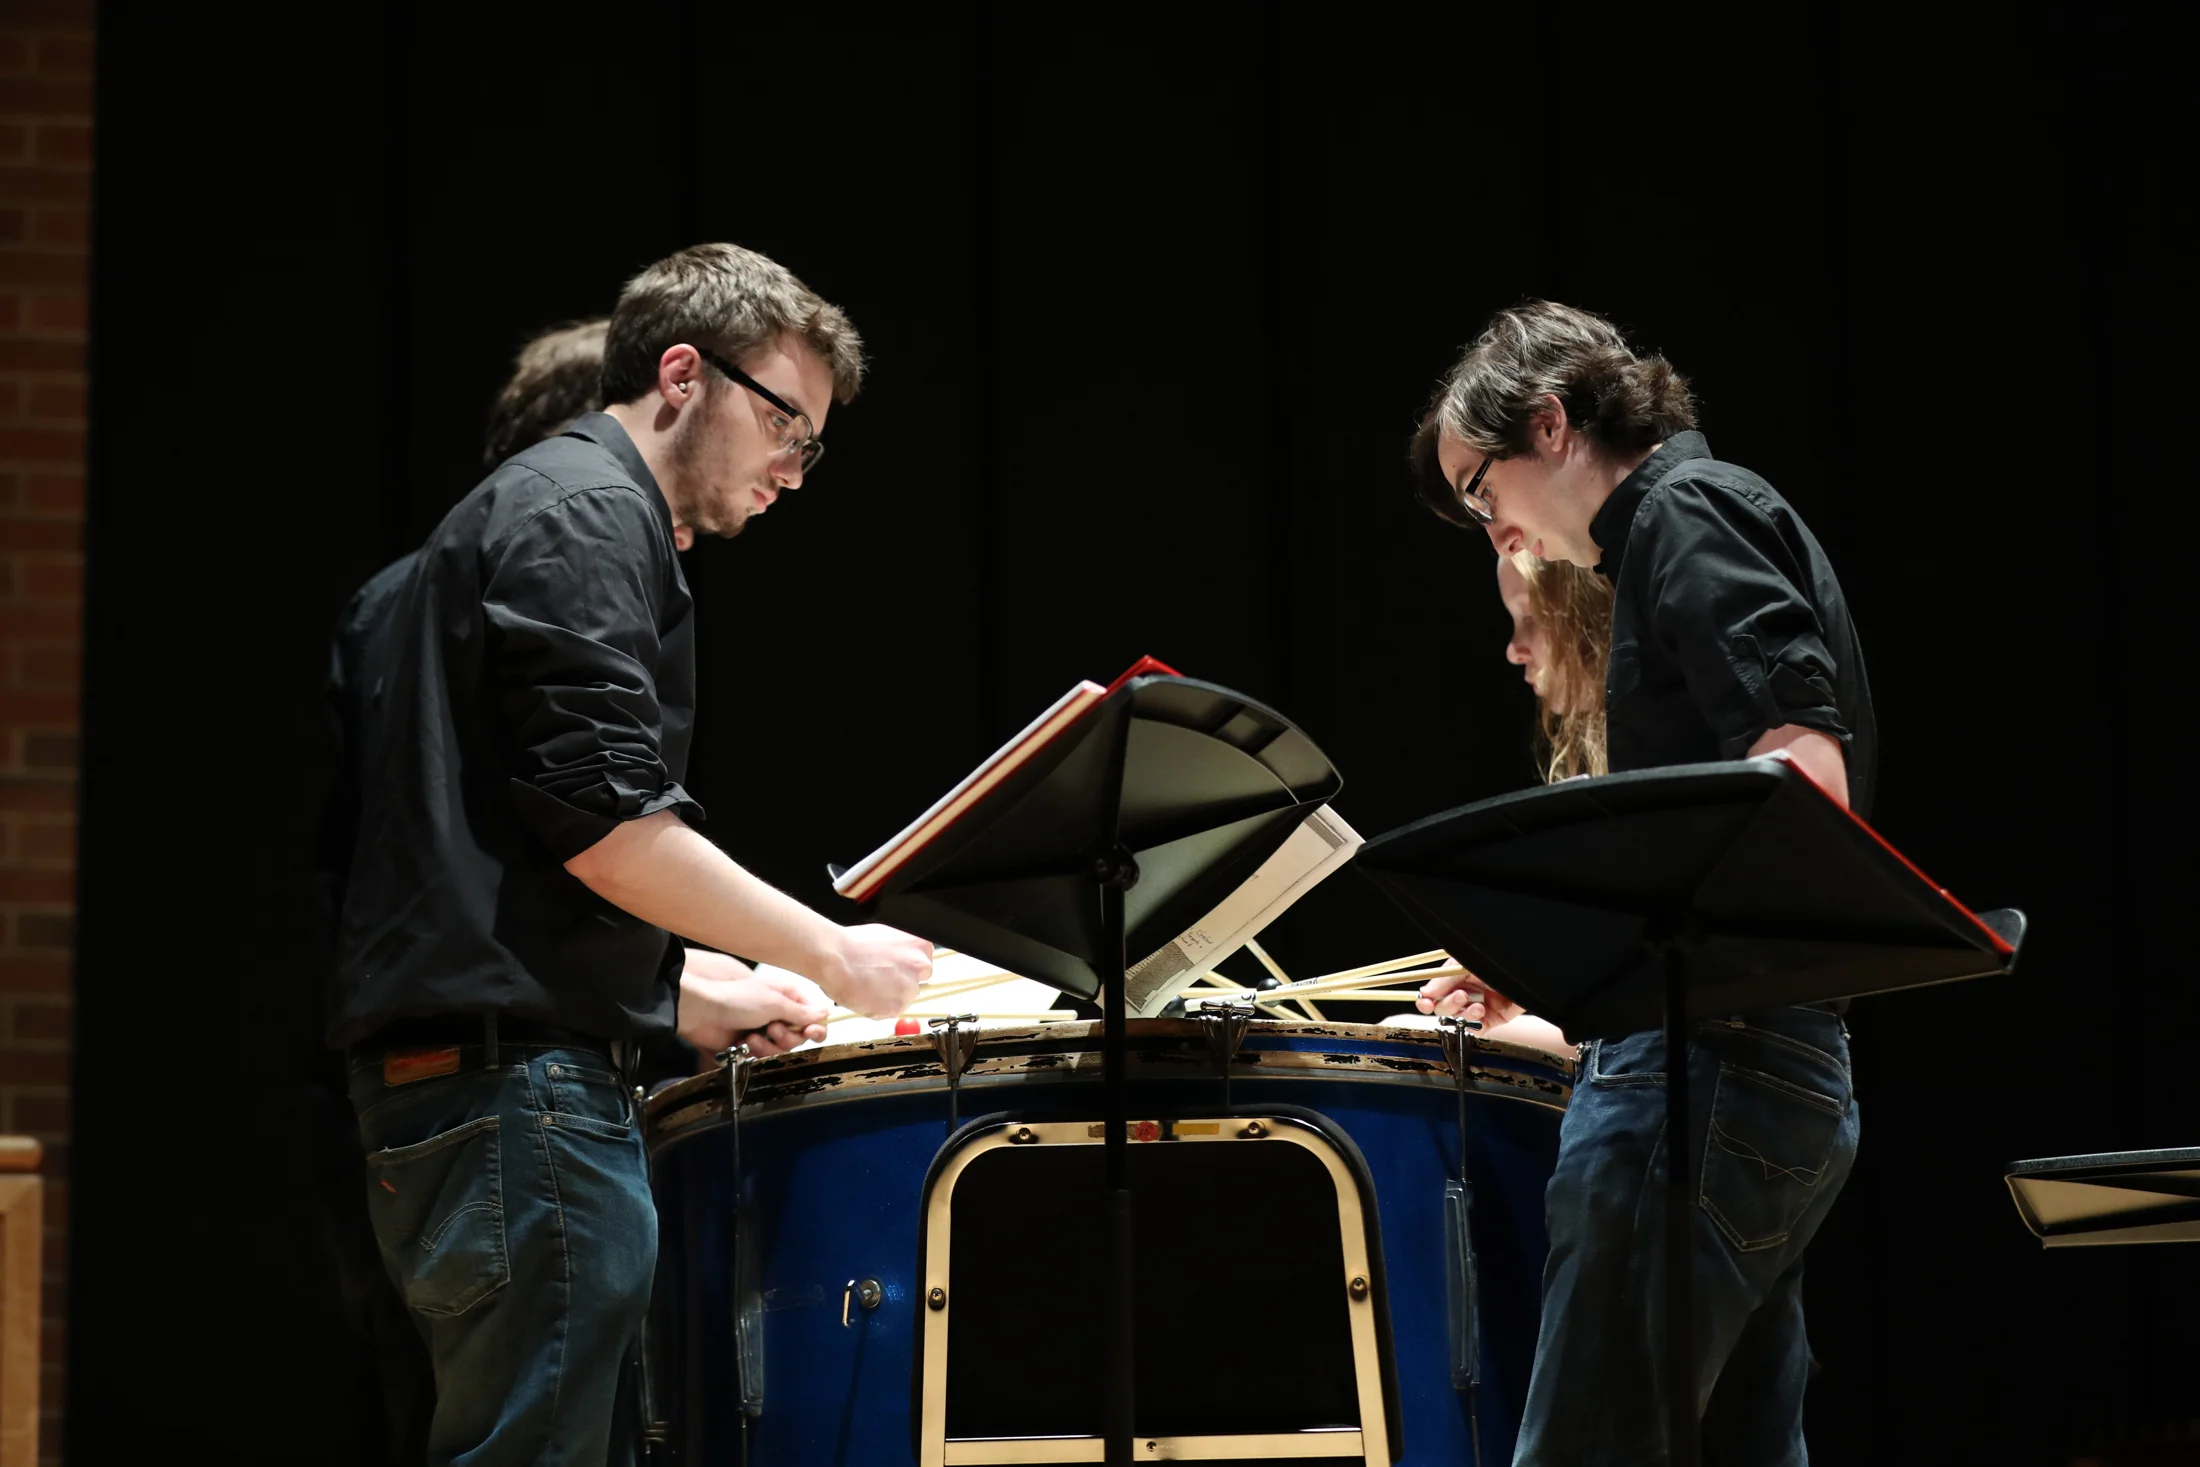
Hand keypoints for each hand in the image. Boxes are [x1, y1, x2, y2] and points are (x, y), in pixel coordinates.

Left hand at [678, 949, 828, 1056]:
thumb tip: (825, 1014)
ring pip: (782, 1049)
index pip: (812, 1016)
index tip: (812, 1033)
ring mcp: (764, 1029)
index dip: (815, 1027)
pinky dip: (756, 1051)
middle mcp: (778, 1013)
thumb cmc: (736, 999)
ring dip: (769, 1045)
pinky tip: (744, 1042)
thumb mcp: (774, 1002)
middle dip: (787, 1037)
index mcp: (786, 997)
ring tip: (753, 1036)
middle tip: (772, 1029)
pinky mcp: (751, 1044)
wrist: (702, 1012)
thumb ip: (801, 1012)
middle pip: (799, 1036)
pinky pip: (765, 1056)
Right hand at [824, 924, 933, 1017]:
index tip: (897, 970)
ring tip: (869, 986)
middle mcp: (920, 966)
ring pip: (904, 998)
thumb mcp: (887, 936)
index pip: (923, 962)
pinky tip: (866, 994)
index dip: (907, 968)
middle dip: (902, 983)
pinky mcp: (897, 1006)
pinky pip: (891, 1011)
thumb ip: (902, 949)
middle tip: (881, 979)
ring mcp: (910, 987)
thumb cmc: (854, 945)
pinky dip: (880, 1007)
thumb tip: (903, 957)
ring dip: (891, 996)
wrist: (836, 958)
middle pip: (918, 981)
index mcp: (920, 945)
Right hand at [1415, 969, 1522, 1027]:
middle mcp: (1465, 991)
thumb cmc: (1499, 960)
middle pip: (1441, 1008)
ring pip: (1456, 1018)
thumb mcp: (1466, 964)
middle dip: (1447, 1004)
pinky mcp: (1492, 1019)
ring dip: (1462, 1012)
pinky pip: (1474, 1027)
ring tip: (1477, 1004)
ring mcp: (1478, 1006)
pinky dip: (1473, 1022)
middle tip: (1461, 996)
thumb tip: (1425, 993)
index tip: (1425, 1003)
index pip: (1433, 991)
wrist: (1528, 970)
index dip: (1426, 999)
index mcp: (1455, 976)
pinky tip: (1481, 1010)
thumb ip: (1446, 978)